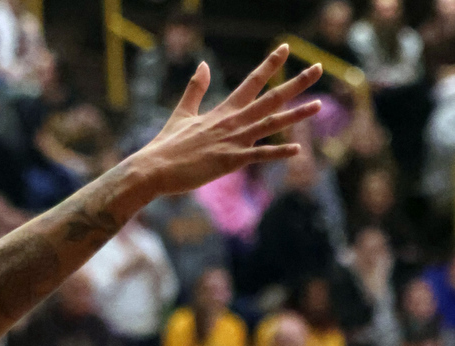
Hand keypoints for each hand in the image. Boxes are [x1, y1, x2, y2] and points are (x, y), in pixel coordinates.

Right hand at [133, 46, 321, 199]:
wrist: (154, 169)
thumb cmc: (166, 146)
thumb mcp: (182, 113)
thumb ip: (195, 89)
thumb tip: (203, 65)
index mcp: (223, 111)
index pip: (252, 81)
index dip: (270, 64)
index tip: (286, 48)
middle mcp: (233, 121)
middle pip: (271, 97)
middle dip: (296, 82)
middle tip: (318, 68)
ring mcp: (233, 141)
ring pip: (272, 123)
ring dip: (297, 114)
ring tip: (319, 105)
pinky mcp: (230, 161)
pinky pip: (260, 155)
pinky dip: (279, 152)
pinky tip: (297, 149)